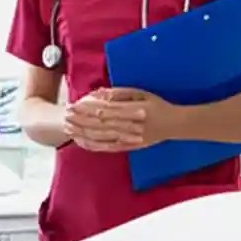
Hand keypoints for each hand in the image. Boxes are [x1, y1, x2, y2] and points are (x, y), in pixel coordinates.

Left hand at [64, 88, 182, 151]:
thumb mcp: (141, 93)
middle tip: (66, 116)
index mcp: (134, 110)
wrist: (174, 125)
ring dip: (84, 133)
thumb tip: (100, 93)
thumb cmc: (157, 105)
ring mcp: (130, 138)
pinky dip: (95, 146)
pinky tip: (82, 143)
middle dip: (82, 121)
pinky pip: (109, 148)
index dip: (88, 109)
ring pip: (103, 137)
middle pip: (101, 124)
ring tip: (69, 129)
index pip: (106, 110)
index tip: (74, 105)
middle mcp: (131, 126)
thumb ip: (120, 93)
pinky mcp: (130, 147)